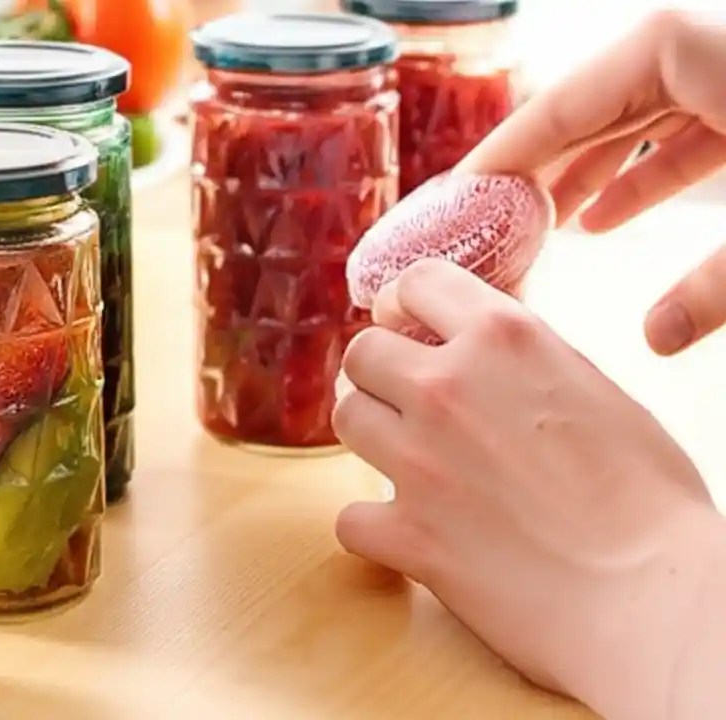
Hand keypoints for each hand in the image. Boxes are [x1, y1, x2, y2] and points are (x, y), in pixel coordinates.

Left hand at [334, 259, 724, 718]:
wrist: (653, 596)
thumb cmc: (647, 497)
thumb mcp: (592, 389)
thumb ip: (522, 362)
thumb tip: (479, 354)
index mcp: (503, 339)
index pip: (416, 282)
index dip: (405, 306)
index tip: (408, 327)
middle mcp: (446, 389)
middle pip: (363, 353)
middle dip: (381, 373)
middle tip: (406, 401)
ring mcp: (418, 462)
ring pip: (346, 420)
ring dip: (371, 435)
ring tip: (408, 457)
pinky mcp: (406, 534)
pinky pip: (350, 515)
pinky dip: (373, 526)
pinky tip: (405, 532)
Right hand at [456, 10, 725, 355]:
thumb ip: (719, 282)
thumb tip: (660, 339)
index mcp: (669, 49)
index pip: (553, 111)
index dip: (495, 164)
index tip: (446, 209)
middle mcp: (682, 47)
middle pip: (579, 113)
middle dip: (528, 176)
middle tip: (476, 232)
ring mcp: (712, 64)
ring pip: (623, 120)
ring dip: (574, 179)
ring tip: (525, 234)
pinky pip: (670, 127)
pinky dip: (633, 172)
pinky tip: (600, 219)